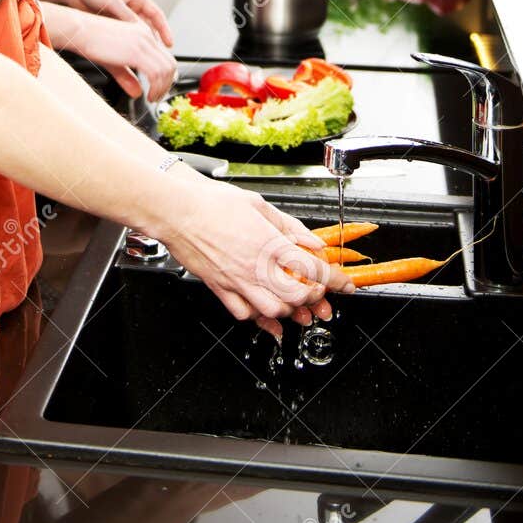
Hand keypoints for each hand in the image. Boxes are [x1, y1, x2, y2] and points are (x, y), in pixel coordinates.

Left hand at [41, 0, 172, 46]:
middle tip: (160, 56)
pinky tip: (129, 57)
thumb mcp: (112, 0)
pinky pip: (124, 38)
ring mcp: (121, 17)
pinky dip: (128, 47)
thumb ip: (125, 16)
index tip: (170, 43)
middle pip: (149, 27)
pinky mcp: (111, 25)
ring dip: (142, 46)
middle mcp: (131, 7)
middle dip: (156, 42)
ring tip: (147, 60)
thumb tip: (138, 31)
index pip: (156, 15)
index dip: (165, 30)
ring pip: (137, 35)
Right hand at [58, 13, 176, 102]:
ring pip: (166, 70)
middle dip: (168, 84)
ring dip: (162, 88)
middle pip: (170, 63)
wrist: (79, 29)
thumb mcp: (113, 60)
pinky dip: (156, 88)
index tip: (162, 88)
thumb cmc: (90, 41)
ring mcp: (142, 42)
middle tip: (159, 96)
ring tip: (153, 98)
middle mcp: (146, 35)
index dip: (168, 76)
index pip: (165, 56)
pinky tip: (148, 96)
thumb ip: (127, 76)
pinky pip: (155, 73)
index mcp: (142, 32)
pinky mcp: (136, 51)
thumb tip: (138, 92)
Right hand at [156, 178, 353, 339]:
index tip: (345, 283)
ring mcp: (237, 281)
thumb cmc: (213, 203)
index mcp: (270, 244)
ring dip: (290, 309)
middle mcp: (256, 267)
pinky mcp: (220, 288)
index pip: (313, 269)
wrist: (177, 211)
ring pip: (274, 311)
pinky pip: (244, 314)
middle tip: (319, 292)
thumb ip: (289, 226)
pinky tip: (268, 316)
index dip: (335, 280)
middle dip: (314, 298)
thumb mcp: (260, 206)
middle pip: (298, 296)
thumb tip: (311, 240)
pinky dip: (260, 319)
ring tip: (295, 301)